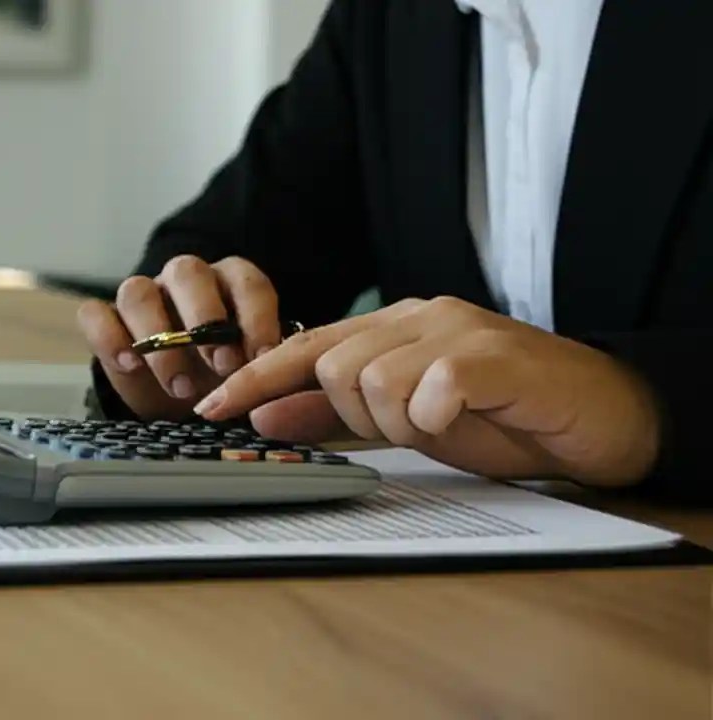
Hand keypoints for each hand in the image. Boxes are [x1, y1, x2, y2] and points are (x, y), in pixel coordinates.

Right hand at [77, 255, 282, 419]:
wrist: (177, 406)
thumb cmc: (220, 380)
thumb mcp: (247, 376)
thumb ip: (261, 367)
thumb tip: (275, 374)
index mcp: (227, 284)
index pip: (244, 281)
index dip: (255, 316)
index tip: (261, 358)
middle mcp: (182, 282)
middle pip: (186, 272)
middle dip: (205, 319)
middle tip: (221, 365)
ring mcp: (141, 297)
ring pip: (137, 291)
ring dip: (158, 337)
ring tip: (178, 384)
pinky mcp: (104, 320)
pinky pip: (94, 314)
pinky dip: (109, 338)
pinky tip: (130, 365)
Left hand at [192, 297, 662, 486]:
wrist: (598, 415)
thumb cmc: (499, 415)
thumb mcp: (404, 422)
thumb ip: (336, 416)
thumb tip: (264, 418)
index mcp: (393, 326)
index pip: (303, 347)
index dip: (254, 379)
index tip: (209, 409)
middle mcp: (417, 316)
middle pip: (332, 364)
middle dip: (355, 413)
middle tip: (414, 427)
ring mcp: (454, 329)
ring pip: (369, 379)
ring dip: (399, 421)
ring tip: (447, 423)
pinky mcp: (489, 353)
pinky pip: (424, 389)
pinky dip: (435, 417)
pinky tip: (465, 417)